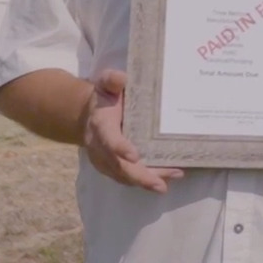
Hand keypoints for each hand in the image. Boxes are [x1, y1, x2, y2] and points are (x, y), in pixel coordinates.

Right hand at [83, 70, 184, 192]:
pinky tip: (168, 177)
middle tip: (160, 183)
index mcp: (100, 126)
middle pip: (119, 167)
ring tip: (173, 177)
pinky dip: (147, 181)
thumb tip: (122, 78)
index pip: (108, 140)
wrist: (89, 115)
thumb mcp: (105, 83)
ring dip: (148, 181)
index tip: (134, 155)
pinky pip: (130, 178)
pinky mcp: (113, 168)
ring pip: (126, 176)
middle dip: (140, 176)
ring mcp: (106, 161)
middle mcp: (100, 148)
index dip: (119, 148)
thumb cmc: (104, 98)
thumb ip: (112, 80)